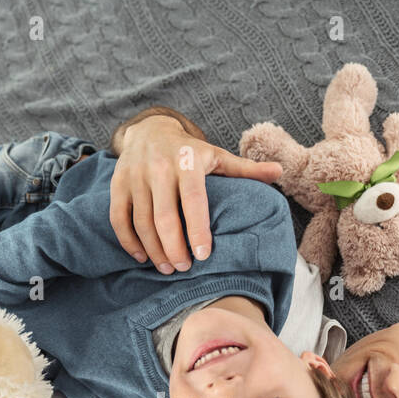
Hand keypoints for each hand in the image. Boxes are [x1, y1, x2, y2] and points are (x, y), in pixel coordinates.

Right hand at [108, 114, 282, 270]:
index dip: (197, 230)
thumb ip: (246, 169)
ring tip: (168, 268)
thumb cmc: (189, 151)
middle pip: (164, 218)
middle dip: (174, 248)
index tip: (203, 255)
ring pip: (142, 222)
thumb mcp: (218, 156)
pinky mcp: (118, 185)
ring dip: (154, 251)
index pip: (193, 201)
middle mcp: (158, 168)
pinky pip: (120, 219)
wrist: (150, 129)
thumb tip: (280, 172)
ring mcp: (135, 177)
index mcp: (187, 162)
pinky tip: (143, 257)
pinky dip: (129, 242)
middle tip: (184, 268)